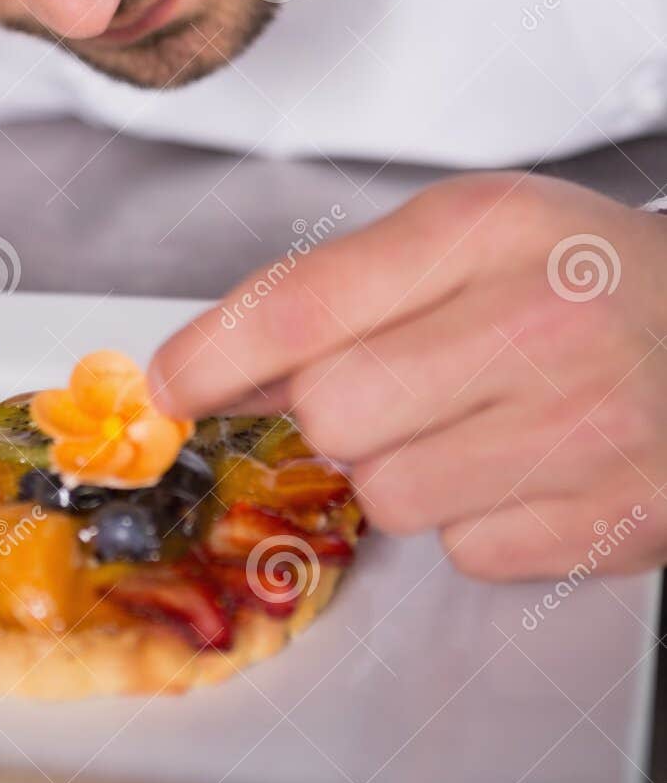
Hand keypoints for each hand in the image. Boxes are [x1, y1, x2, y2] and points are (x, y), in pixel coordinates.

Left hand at [148, 173, 666, 579]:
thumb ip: (341, 288)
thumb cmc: (580, 274)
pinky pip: (467, 550)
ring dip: (408, 469)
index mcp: (483, 232)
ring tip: (481, 420)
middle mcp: (537, 324)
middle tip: (399, 383)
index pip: (300, 308)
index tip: (168, 387)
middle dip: (337, 410)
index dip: (211, 357)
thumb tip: (211, 366)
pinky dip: (478, 518)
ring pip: (390, 495)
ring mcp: (582, 428)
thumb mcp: (468, 232)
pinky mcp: (614, 517)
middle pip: (332, 414)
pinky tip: (527, 464)